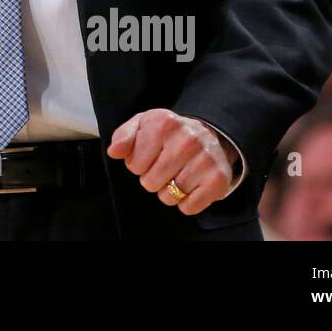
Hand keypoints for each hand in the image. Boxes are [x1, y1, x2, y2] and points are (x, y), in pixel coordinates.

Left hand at [107, 108, 237, 215]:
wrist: (208, 134)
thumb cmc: (168, 133)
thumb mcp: (143, 125)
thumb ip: (124, 136)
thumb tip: (114, 151)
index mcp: (164, 124)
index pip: (134, 164)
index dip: (138, 164)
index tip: (149, 156)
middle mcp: (187, 140)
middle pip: (150, 183)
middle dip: (152, 179)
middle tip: (164, 166)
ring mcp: (205, 160)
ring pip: (169, 197)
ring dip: (168, 191)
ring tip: (177, 174)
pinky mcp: (218, 180)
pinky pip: (189, 207)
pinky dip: (186, 202)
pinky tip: (190, 185)